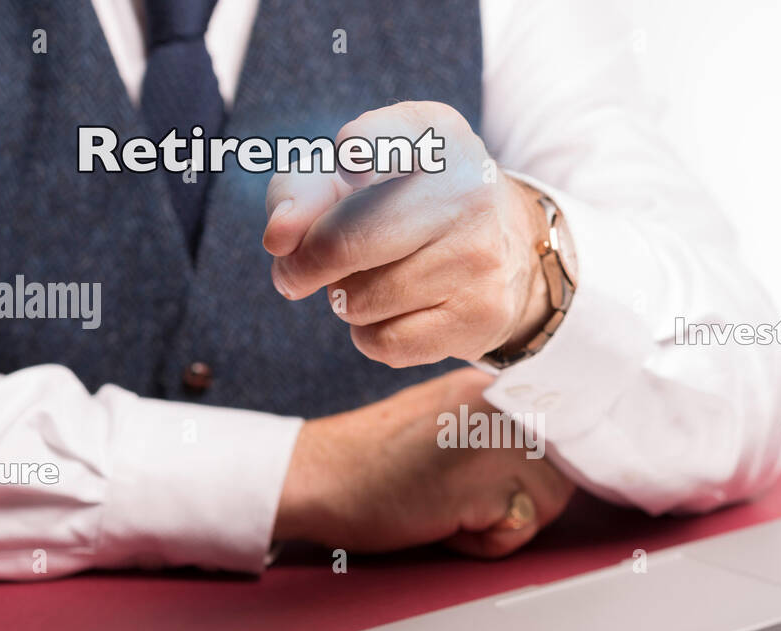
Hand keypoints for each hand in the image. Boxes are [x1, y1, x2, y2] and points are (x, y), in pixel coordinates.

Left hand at [262, 101, 551, 366]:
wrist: (502, 250)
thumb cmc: (402, 206)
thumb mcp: (350, 177)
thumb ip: (299, 192)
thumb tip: (278, 238)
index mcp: (434, 137)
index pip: (392, 138)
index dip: (365, 148)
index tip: (349, 157)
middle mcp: (467, 190)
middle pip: (343, 243)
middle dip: (303, 266)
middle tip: (295, 272)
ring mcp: (480, 255)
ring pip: (358, 301)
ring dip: (344, 300)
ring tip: (373, 281)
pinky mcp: (482, 314)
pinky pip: (384, 342)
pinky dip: (370, 336)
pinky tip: (393, 313)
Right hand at [273, 368, 573, 556]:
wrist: (317, 474)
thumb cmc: (377, 462)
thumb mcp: (455, 424)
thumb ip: (507, 430)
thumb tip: (563, 460)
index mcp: (498, 383)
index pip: (570, 431)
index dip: (548, 469)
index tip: (520, 482)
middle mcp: (502, 399)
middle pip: (567, 470)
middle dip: (525, 500)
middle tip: (468, 498)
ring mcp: (492, 433)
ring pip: (550, 500)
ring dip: (505, 521)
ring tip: (454, 507)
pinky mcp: (478, 476)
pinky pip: (518, 528)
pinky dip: (483, 541)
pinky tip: (443, 518)